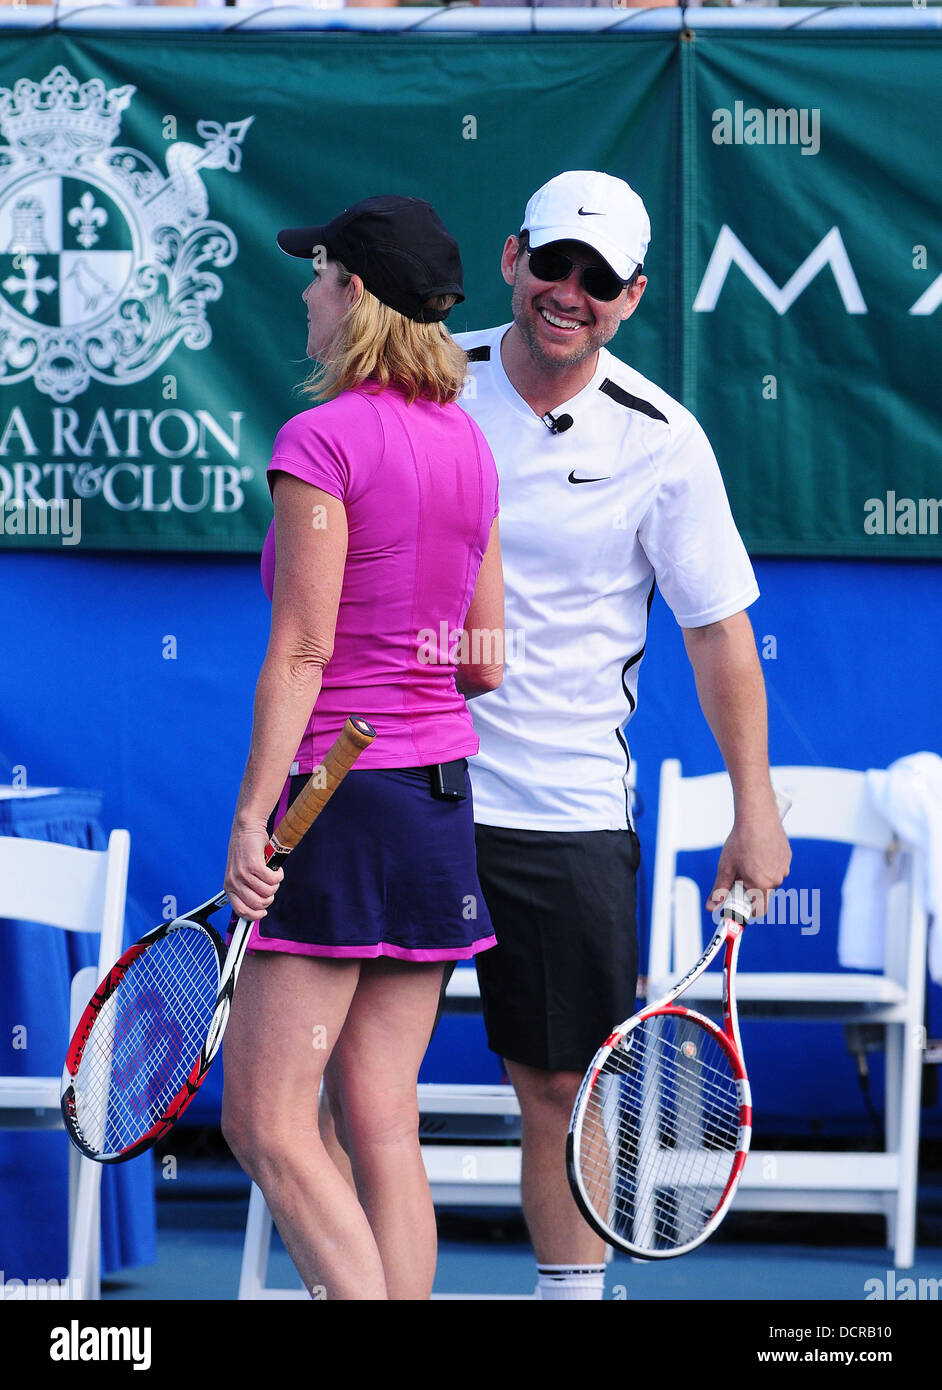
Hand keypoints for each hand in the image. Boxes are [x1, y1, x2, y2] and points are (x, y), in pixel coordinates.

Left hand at [224, 820, 283, 920]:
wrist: (246, 829)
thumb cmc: (246, 851)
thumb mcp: (240, 874)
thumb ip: (246, 889)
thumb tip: (260, 906)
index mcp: (229, 887)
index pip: (241, 911)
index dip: (255, 915)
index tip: (263, 912)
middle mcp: (234, 882)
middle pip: (259, 904)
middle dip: (270, 897)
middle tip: (270, 885)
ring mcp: (243, 874)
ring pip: (268, 892)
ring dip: (275, 883)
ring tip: (272, 873)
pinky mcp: (254, 865)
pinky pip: (273, 879)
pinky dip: (279, 874)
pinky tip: (276, 868)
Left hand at [707, 792, 790, 918]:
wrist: (757, 816)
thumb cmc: (740, 841)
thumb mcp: (726, 867)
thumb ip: (720, 889)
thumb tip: (711, 907)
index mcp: (761, 885)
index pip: (760, 910)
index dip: (749, 910)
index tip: (740, 903)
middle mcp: (776, 879)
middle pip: (763, 893)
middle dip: (752, 888)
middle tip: (739, 874)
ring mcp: (784, 867)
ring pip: (771, 879)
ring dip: (760, 875)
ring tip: (748, 858)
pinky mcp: (787, 856)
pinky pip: (777, 866)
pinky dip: (768, 863)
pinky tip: (758, 851)